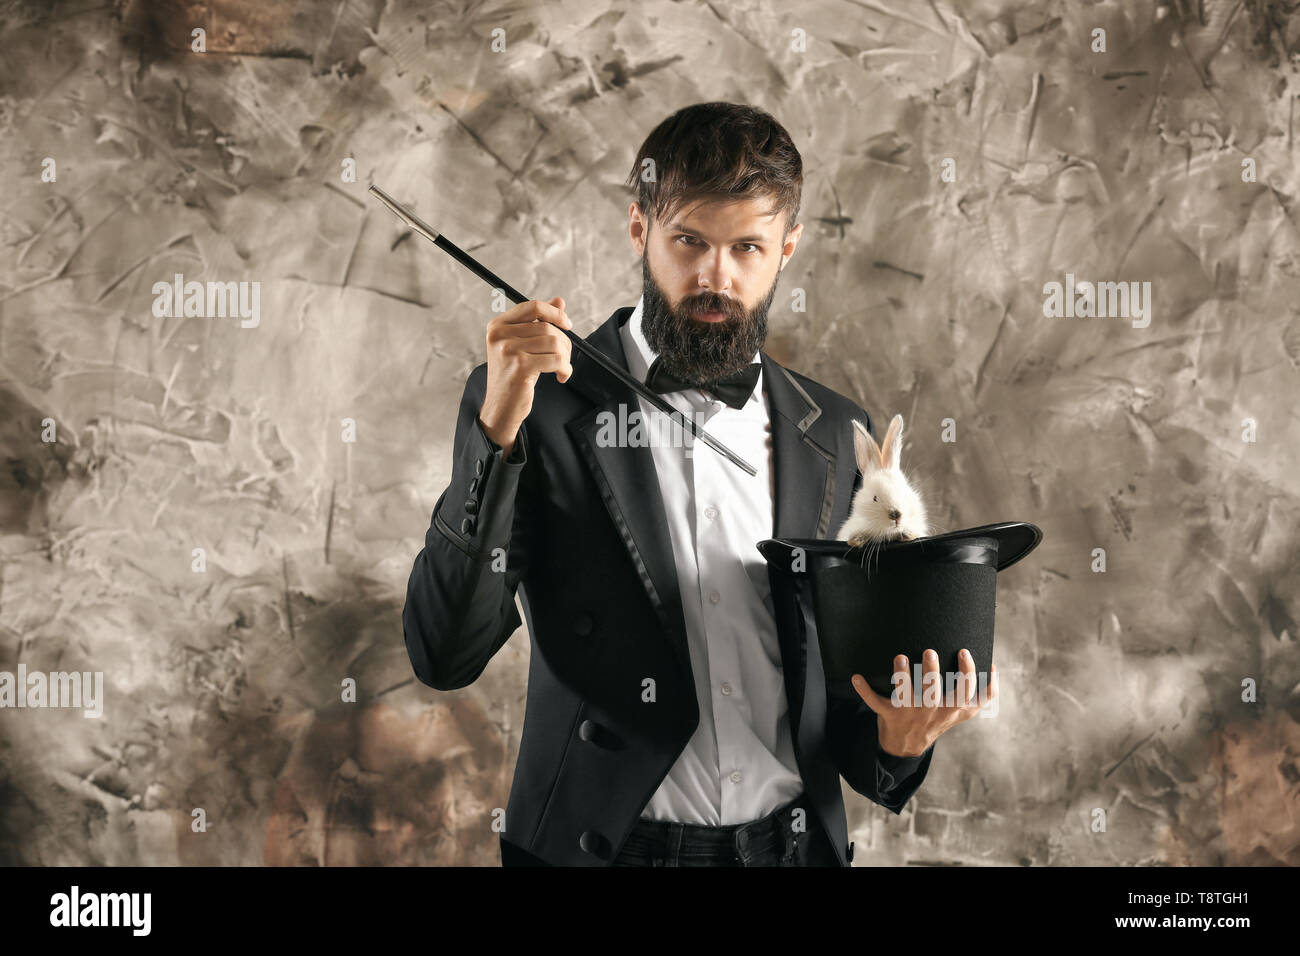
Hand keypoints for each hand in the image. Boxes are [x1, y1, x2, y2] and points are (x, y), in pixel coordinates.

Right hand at [480, 296, 572, 456]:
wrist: (501, 408)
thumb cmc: (513, 376)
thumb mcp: (523, 346)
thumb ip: (538, 322)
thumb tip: (559, 301)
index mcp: (498, 325)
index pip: (533, 306)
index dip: (555, 313)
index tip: (567, 324)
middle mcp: (500, 335)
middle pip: (547, 327)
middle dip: (564, 343)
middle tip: (563, 359)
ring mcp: (509, 350)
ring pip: (554, 342)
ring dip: (565, 358)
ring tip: (561, 369)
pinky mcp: (520, 367)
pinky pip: (556, 360)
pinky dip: (565, 369)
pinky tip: (561, 376)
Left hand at [851, 648, 997, 757]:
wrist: (907, 746)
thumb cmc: (937, 719)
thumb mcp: (962, 714)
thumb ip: (980, 697)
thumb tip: (994, 669)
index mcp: (952, 710)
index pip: (966, 693)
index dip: (967, 673)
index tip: (963, 652)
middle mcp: (932, 712)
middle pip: (934, 693)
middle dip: (931, 672)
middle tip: (929, 651)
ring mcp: (910, 714)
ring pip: (906, 697)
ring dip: (902, 677)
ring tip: (901, 658)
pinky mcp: (889, 715)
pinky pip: (875, 703)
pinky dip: (864, 690)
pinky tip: (856, 677)